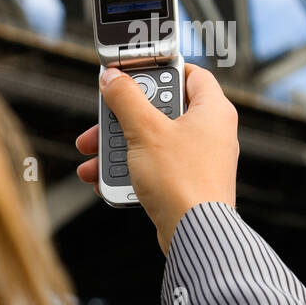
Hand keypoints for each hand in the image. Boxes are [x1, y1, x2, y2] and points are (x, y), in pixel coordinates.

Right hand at [75, 63, 238, 253]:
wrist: (194, 235)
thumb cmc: (181, 180)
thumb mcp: (145, 130)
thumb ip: (126, 99)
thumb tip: (113, 78)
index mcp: (213, 110)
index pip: (191, 74)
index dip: (161, 69)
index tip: (134, 74)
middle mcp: (212, 132)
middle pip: (163, 109)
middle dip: (125, 117)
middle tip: (103, 120)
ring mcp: (201, 160)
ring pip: (154, 141)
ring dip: (120, 147)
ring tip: (92, 156)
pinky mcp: (188, 183)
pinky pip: (156, 167)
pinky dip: (131, 170)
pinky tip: (104, 180)